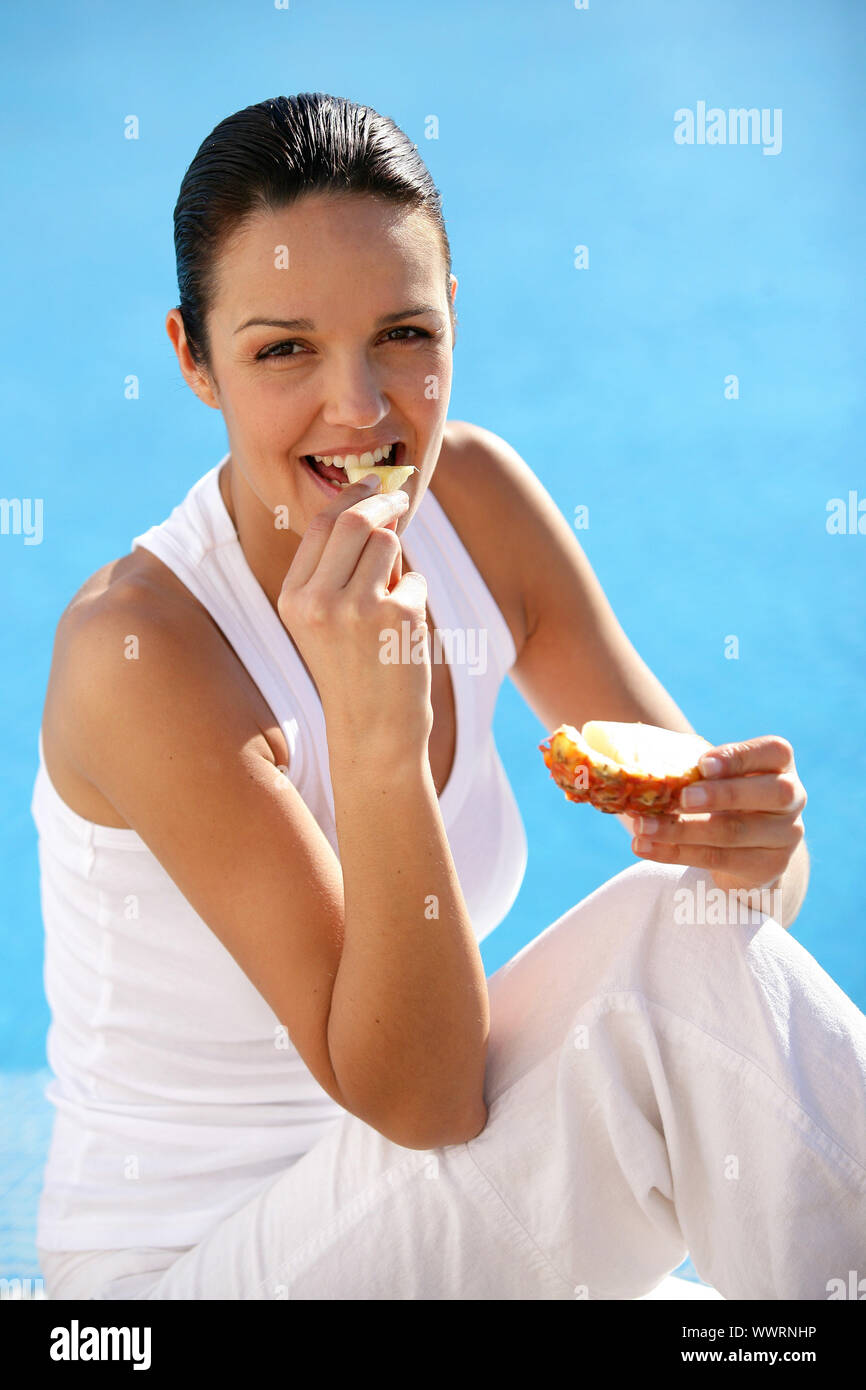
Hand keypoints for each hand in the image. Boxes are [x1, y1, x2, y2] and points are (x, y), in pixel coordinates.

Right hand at [277, 477, 431, 747]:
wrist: (373, 732)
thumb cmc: (353, 672)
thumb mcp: (324, 621)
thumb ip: (339, 568)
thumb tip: (376, 508)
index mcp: (292, 599)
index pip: (319, 526)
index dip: (350, 498)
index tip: (372, 485)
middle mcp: (318, 601)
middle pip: (354, 521)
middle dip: (382, 501)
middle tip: (401, 495)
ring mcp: (358, 608)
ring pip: (389, 544)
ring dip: (398, 560)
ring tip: (393, 596)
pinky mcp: (397, 618)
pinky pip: (413, 581)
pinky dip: (414, 597)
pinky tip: (403, 634)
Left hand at [626, 736, 806, 897]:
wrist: (749, 848)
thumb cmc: (725, 797)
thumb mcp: (719, 777)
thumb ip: (699, 771)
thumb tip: (647, 769)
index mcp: (780, 765)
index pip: (774, 752)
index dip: (739, 757)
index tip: (702, 763)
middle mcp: (792, 798)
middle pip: (768, 794)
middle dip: (721, 795)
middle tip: (681, 798)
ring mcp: (784, 835)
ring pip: (734, 832)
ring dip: (681, 829)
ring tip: (642, 826)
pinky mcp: (767, 867)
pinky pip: (717, 859)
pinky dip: (674, 852)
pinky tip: (645, 845)